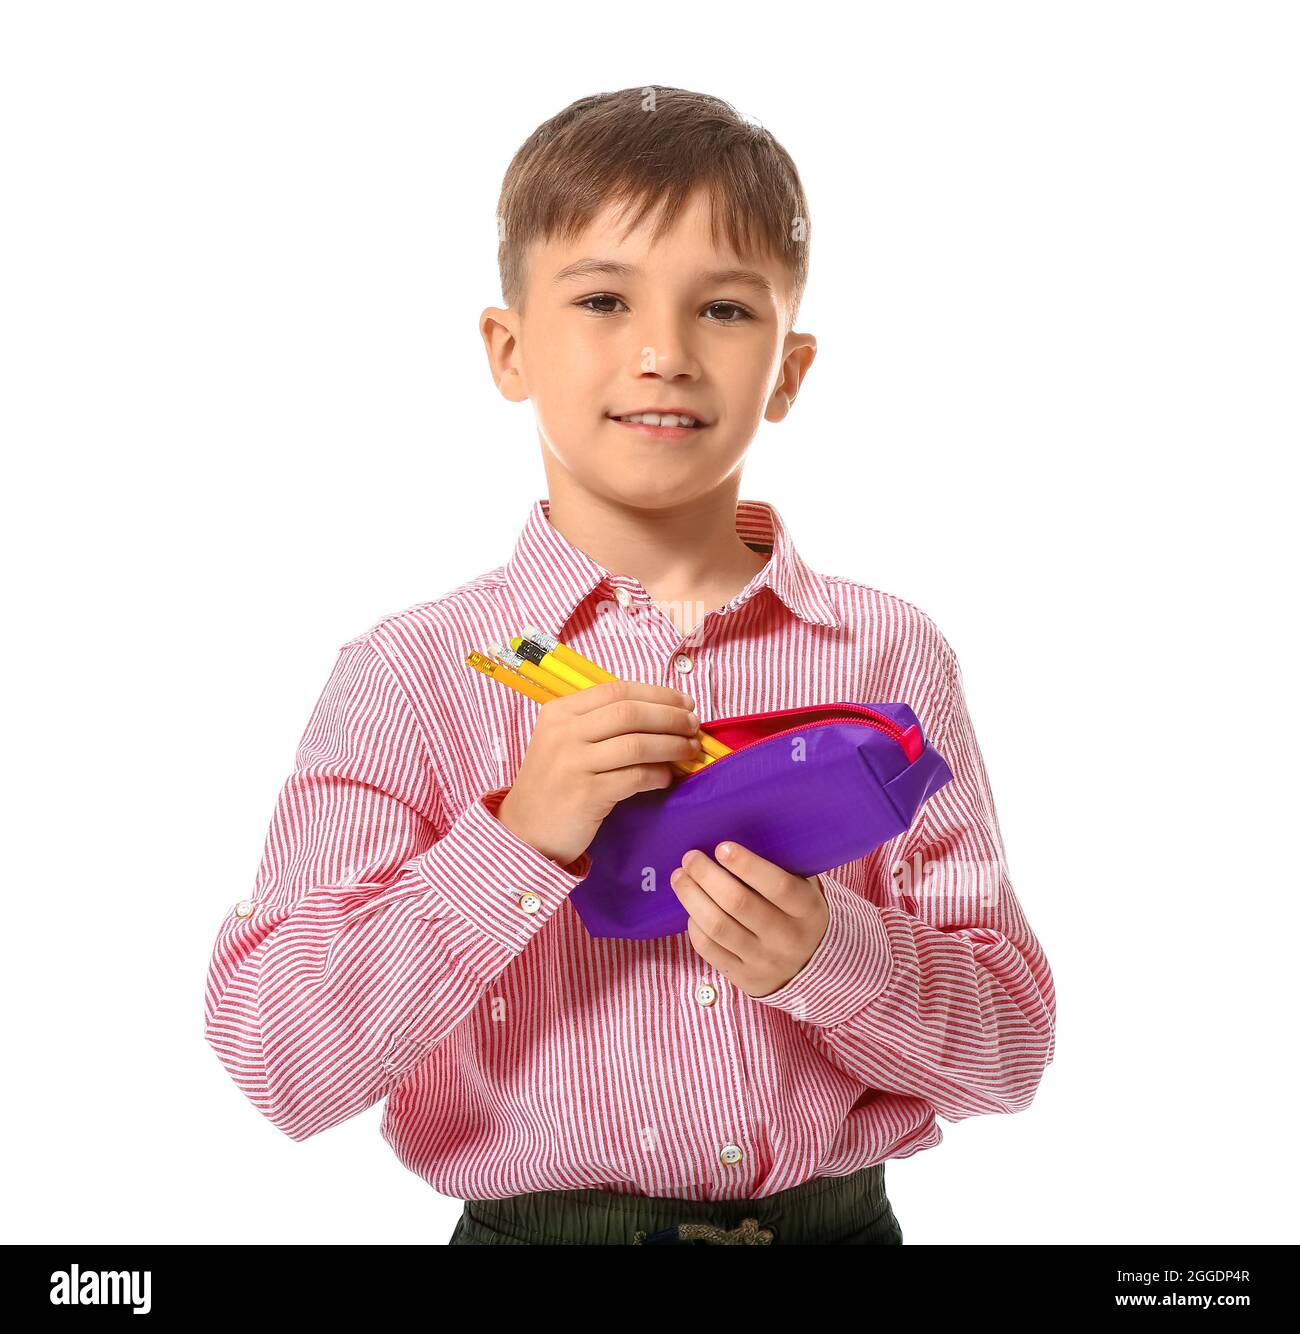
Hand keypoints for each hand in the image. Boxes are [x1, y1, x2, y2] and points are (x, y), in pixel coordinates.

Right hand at [496, 679, 701, 866]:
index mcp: (560, 712)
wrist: (524, 831)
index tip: (685, 703)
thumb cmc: (553, 783)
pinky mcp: (586, 795)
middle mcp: (564, 733)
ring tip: (690, 750)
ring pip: (636, 744)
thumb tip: (660, 713)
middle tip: (694, 726)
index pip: (617, 690)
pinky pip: (634, 778)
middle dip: (670, 717)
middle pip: (630, 713)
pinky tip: (668, 777)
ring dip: (672, 745)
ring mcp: (573, 764)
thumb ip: (600, 723)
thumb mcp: (563, 741)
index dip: (657, 694)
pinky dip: (658, 775)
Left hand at [668, 841, 828, 997]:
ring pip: (718, 926)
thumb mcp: (805, 888)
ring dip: (692, 897)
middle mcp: (787, 937)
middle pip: (738, 903)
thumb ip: (783, 865)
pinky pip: (709, 949)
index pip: (777, 886)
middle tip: (690, 857)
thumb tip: (740, 831)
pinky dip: (694, 925)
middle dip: (707, 875)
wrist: (813, 966)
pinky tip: (691, 908)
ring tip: (680, 877)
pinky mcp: (743, 977)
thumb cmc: (799, 912)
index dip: (747, 865)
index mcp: (807, 909)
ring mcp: (764, 960)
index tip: (722, 847)